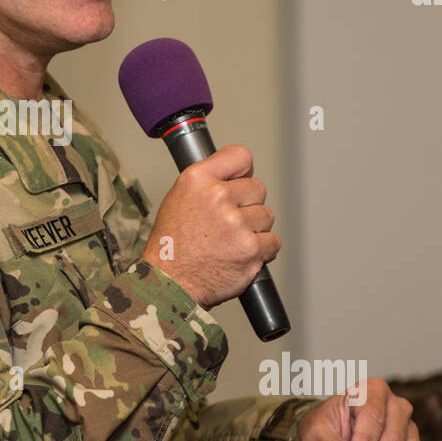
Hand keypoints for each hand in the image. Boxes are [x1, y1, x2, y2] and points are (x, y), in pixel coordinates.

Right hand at [139, 144, 279, 309]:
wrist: (169, 283)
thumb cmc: (171, 246)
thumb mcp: (178, 198)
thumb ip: (208, 182)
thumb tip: (236, 177)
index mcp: (197, 179)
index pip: (240, 156)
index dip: (242, 172)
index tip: (240, 181)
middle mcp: (217, 197)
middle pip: (258, 188)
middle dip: (248, 205)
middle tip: (228, 223)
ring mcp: (236, 223)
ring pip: (266, 216)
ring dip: (254, 229)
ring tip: (230, 242)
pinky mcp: (251, 248)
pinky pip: (273, 242)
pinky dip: (262, 251)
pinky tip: (240, 254)